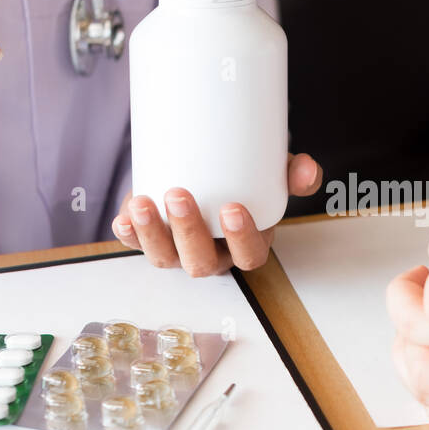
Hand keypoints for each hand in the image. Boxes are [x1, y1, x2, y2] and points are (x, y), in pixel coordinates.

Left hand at [112, 153, 322, 275]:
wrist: (207, 167)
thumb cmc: (244, 176)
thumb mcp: (272, 172)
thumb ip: (292, 172)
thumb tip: (307, 170)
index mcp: (246, 244)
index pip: (249, 255)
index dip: (241, 239)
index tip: (232, 209)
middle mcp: (211, 254)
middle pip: (201, 262)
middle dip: (188, 233)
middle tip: (180, 195)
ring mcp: (177, 250)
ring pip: (164, 258)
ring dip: (151, 234)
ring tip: (142, 203)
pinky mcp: (148, 237)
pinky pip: (135, 245)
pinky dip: (127, 234)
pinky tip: (122, 218)